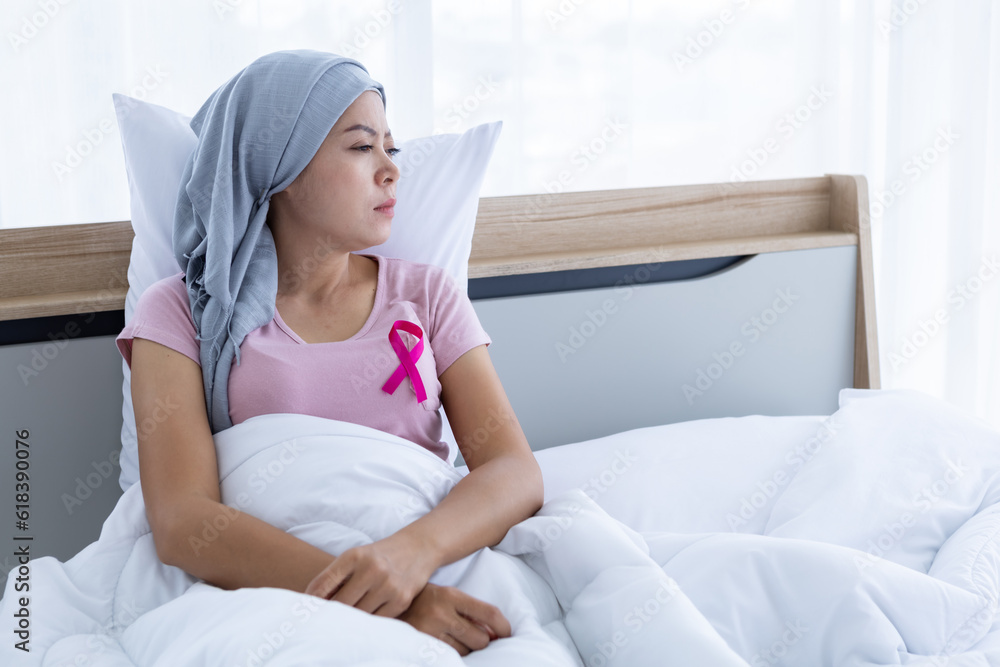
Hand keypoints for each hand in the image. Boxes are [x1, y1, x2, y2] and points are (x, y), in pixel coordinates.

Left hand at [304, 531, 438, 617]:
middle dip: (331, 614)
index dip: (311, 601)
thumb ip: (336, 577)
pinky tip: (367, 617)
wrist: (418, 547)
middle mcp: (371, 569)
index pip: (323, 584)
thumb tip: (314, 604)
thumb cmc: (380, 555)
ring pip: (358, 616)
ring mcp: (388, 585)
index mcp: (354, 556)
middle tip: (325, 620)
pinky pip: (378, 621)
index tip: (306, 610)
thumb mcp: (356, 556)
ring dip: (351, 619)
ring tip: (347, 619)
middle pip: (340, 605)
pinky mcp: (401, 599)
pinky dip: (370, 622)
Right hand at [399, 582, 511, 655]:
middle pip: (480, 638)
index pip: (488, 613)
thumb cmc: (424, 600)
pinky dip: (452, 654)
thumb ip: (470, 611)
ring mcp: (430, 631)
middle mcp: (441, 613)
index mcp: (451, 595)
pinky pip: (449, 656)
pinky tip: (444, 644)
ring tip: (452, 637)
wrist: (386, 605)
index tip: (507, 633)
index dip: (503, 626)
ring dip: (465, 648)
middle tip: (473, 636)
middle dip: (481, 641)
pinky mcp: (421, 645)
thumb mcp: (447, 596)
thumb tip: (495, 634)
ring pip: (465, 651)